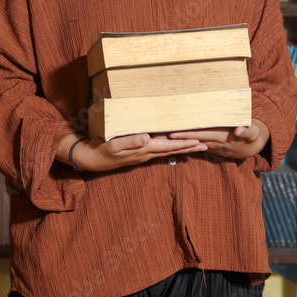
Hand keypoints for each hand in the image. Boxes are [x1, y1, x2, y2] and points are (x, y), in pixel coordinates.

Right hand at [57, 132, 206, 171]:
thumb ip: (130, 141)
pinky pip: (159, 149)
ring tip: (196, 145)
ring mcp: (143, 153)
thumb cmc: (101, 150)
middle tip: (206, 144)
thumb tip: (147, 138)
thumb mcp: (114, 145)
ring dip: (182, 148)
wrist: (90, 159)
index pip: (168, 146)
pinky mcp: (138, 151)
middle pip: (172, 150)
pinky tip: (173, 144)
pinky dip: (170, 147)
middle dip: (189, 147)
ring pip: (167, 150)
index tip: (199, 141)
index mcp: (143, 149)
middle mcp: (146, 153)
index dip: (184, 144)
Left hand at [168, 119, 269, 160]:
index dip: (186, 134)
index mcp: (220, 137)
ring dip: (175, 141)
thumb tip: (239, 131)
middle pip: (191, 140)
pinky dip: (182, 142)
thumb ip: (247, 130)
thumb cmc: (251, 135)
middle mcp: (212, 143)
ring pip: (190, 143)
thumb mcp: (253, 132)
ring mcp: (209, 145)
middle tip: (156, 136)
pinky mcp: (208, 145)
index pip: (200, 135)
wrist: (251, 147)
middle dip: (175, 139)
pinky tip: (170, 138)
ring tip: (158, 137)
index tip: (172, 133)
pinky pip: (193, 143)